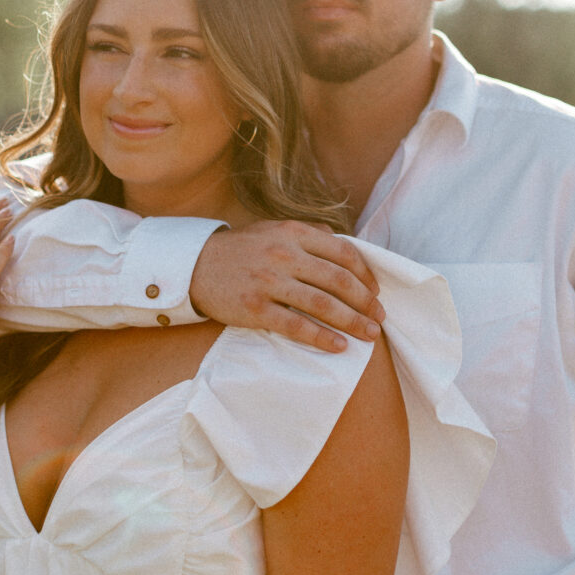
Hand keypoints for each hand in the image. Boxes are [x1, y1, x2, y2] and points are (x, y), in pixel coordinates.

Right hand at [190, 222, 384, 352]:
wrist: (194, 265)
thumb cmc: (240, 249)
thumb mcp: (273, 229)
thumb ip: (308, 234)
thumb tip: (344, 243)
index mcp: (293, 233)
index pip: (343, 252)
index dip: (365, 274)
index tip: (376, 291)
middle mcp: (284, 254)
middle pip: (339, 280)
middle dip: (365, 302)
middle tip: (379, 318)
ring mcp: (269, 282)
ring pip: (322, 304)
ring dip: (352, 322)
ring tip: (369, 335)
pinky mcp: (255, 308)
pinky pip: (296, 326)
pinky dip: (321, 337)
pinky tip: (338, 346)